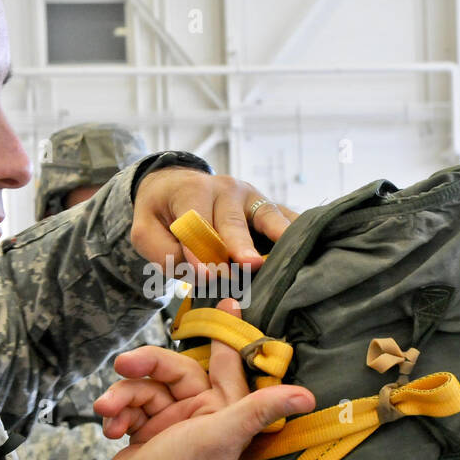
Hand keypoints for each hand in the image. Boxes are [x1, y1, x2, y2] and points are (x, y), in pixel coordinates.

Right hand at [93, 299, 313, 459]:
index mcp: (223, 409)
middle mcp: (198, 412)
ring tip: (107, 412)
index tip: (229, 300)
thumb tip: (310, 397)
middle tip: (123, 365)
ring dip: (122, 397)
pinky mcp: (142, 432)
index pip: (225, 362)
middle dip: (144, 367)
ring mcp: (168, 422)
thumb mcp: (224, 436)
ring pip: (143, 387)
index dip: (227, 333)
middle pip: (171, 368)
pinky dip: (115, 414)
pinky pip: (127, 407)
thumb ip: (261, 409)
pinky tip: (110, 431)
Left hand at [132, 169, 297, 273]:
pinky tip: (315, 245)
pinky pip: (287, 218)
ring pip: (267, 216)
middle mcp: (226, 190)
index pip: (195, 219)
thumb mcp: (145, 230)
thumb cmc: (162, 214)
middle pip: (232, 221)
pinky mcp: (269, 208)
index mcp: (192, 191)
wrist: (177, 187)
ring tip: (289, 255)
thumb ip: (162, 250)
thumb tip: (199, 271)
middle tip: (249, 264)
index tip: (206, 273)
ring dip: (278, 236)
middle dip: (240, 244)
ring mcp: (252, 197)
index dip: (200, 246)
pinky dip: (299, 231)